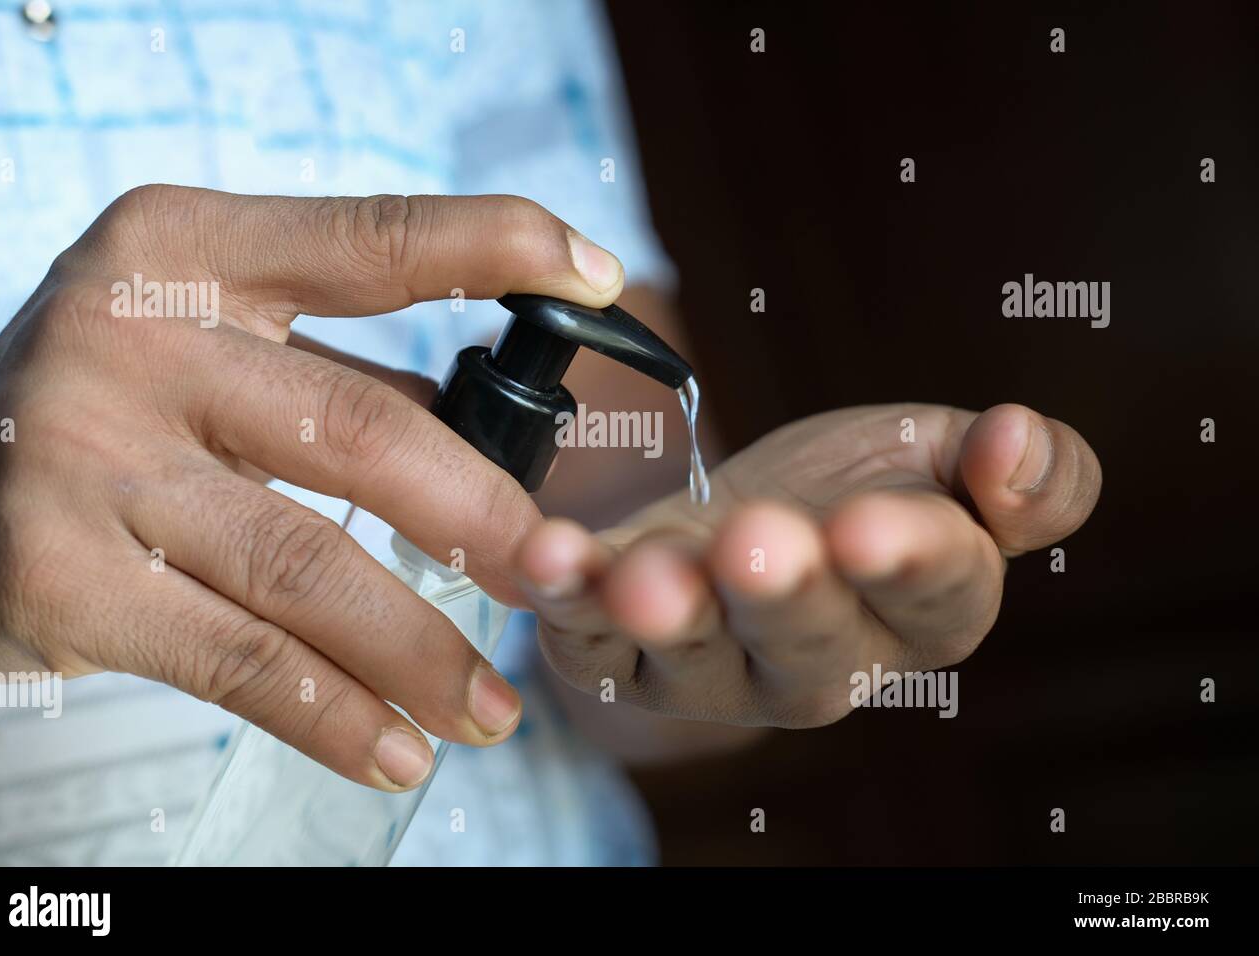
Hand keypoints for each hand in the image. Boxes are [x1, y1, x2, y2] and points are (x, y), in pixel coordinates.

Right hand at [0, 185, 625, 788]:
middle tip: (561, 574)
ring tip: (493, 708)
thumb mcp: (202, 348)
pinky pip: (239, 661)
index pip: (369, 239)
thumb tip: (492, 425)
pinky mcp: (58, 578)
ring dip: (421, 649)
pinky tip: (398, 752)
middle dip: (485, 516)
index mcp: (184, 251)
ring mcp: (83, 458)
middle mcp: (128, 337)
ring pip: (308, 566)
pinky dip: (334, 716)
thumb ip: (335, 375)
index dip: (495, 246)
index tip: (602, 276)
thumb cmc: (105, 415)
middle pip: (361, 431)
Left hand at [515, 403, 1100, 725]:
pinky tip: (550, 555)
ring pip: (695, 654)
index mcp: (924, 608)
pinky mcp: (623, 653)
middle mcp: (820, 658)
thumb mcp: (946, 461)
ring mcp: (715, 666)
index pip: (934, 594)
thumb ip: (1024, 473)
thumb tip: (1019, 441)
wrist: (744, 515)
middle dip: (781, 594)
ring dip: (666, 614)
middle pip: (808, 642)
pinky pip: (593, 640)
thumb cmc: (852, 489)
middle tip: (759, 543)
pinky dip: (566, 600)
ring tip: (644, 576)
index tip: (865, 522)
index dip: (905, 560)